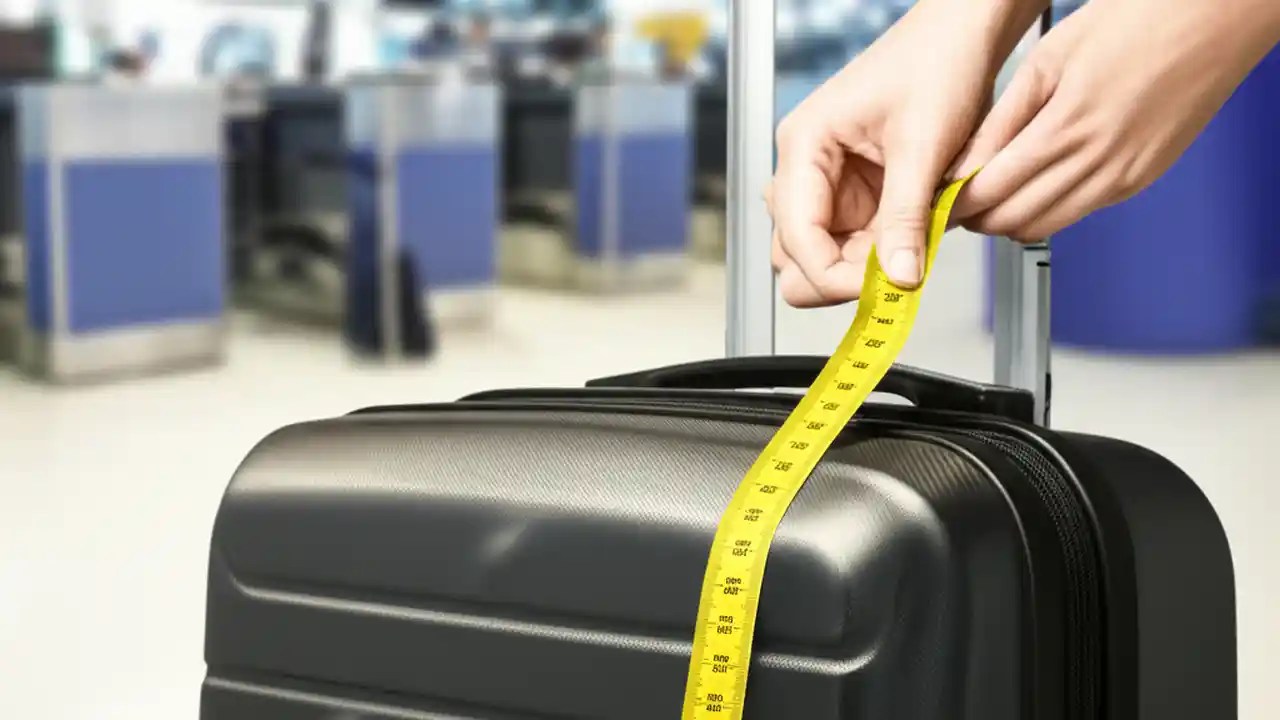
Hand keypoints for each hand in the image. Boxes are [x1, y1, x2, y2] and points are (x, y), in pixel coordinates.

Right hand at [768, 0, 1046, 306]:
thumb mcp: (923, 146)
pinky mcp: (858, 195)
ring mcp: (830, 186)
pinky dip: (882, 255)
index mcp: (804, 146)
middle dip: (838, 276)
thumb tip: (900, 279)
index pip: (797, 237)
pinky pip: (857, 244)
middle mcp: (806, 169)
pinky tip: (913, 244)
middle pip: (793, 255)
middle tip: (891, 281)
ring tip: (907, 258)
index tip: (883, 290)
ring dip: (860, 269)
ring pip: (822, 256)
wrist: (964, 36)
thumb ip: (906, 218)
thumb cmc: (935, 62)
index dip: (834, 275)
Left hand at [951, 0, 1279, 240]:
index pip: (989, 192)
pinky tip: (1033, 184)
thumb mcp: (1050, 61)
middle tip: (953, 203)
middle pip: (1013, 219)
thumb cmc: (1134, 22)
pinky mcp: (1142, 180)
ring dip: (1010, 218)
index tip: (933, 201)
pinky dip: (1047, 207)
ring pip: (1046, 225)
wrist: (1213, 18)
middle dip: (976, 217)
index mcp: (1066, 131)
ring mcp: (1124, 178)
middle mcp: (1097, 165)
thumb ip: (1002, 122)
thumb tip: (963, 165)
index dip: (954, 204)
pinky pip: (1080, 210)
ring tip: (987, 196)